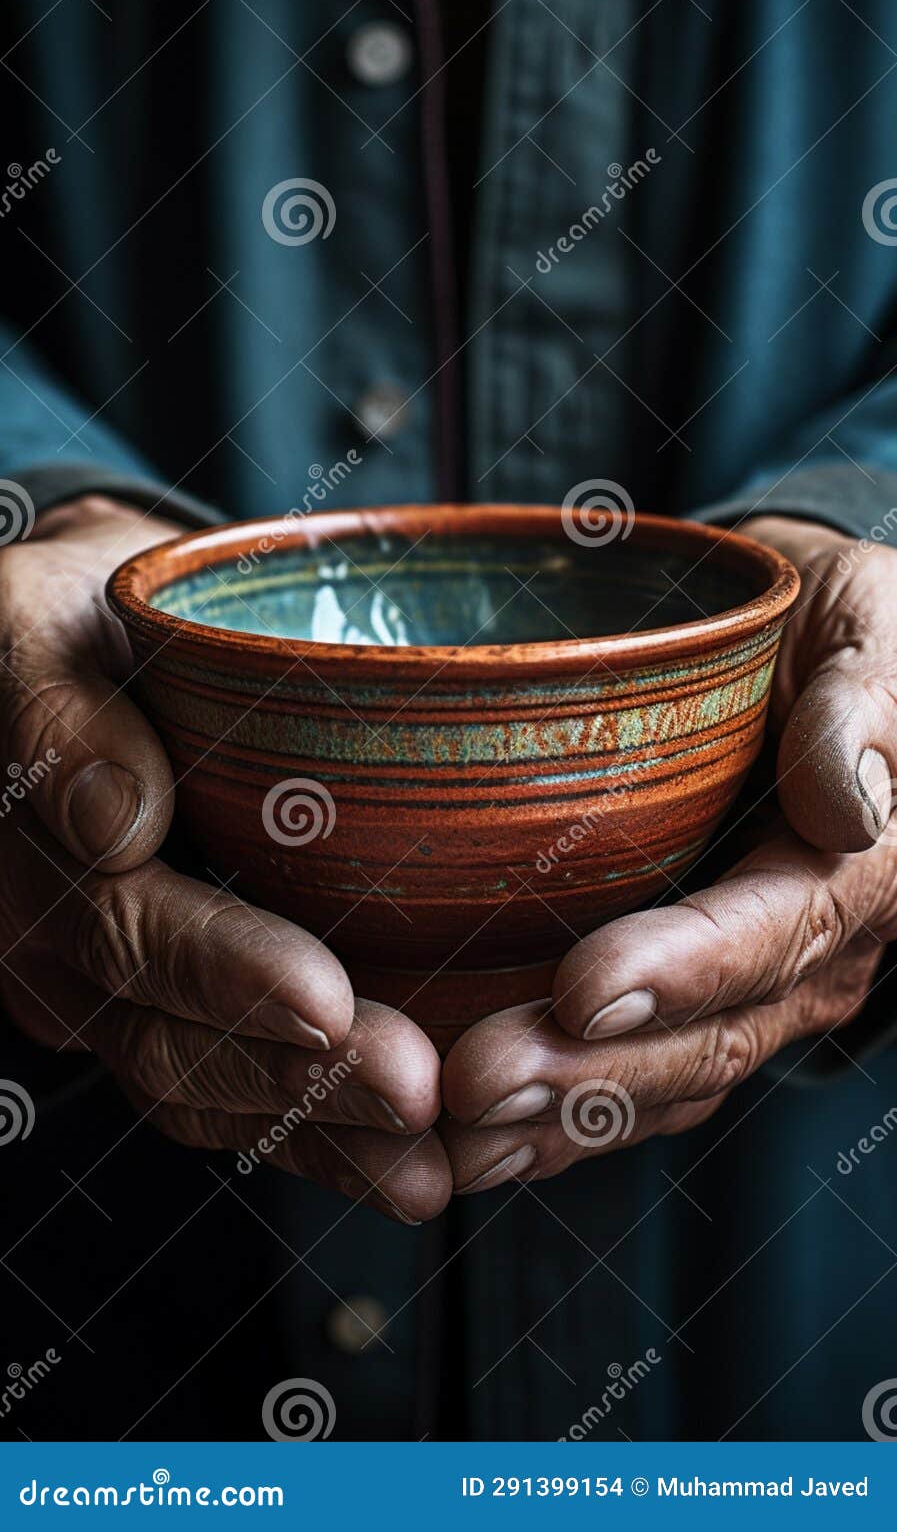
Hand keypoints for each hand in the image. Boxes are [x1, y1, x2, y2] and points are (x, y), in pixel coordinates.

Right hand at [0, 496, 449, 1222]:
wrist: (84, 646)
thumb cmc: (75, 616)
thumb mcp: (40, 624)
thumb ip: (65, 717)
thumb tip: (114, 821)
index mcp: (30, 845)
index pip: (124, 932)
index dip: (225, 975)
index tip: (327, 1002)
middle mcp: (54, 944)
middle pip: (172, 1038)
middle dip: (299, 1078)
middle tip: (417, 1093)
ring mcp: (103, 994)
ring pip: (204, 1089)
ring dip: (320, 1133)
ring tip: (428, 1163)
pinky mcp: (158, 1014)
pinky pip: (228, 1097)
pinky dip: (317, 1141)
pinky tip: (404, 1169)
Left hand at [441, 516, 896, 1192]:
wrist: (809, 651)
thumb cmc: (832, 623)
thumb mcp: (865, 626)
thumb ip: (861, 708)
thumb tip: (849, 803)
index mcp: (862, 866)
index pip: (775, 934)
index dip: (682, 971)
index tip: (582, 989)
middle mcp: (819, 950)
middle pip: (712, 1037)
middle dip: (592, 1072)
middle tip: (476, 1079)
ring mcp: (761, 988)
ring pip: (670, 1081)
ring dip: (564, 1118)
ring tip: (458, 1130)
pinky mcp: (705, 999)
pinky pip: (644, 1082)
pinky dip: (565, 1123)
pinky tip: (479, 1141)